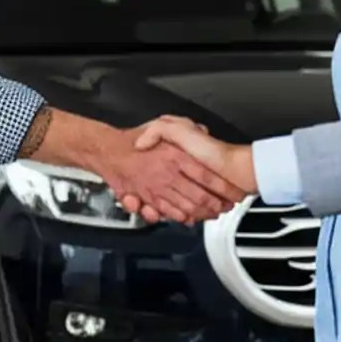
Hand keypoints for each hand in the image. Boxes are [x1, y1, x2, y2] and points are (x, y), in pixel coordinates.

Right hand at [96, 124, 246, 225]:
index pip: (206, 174)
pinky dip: (181, 216)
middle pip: (200, 195)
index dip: (222, 186)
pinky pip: (169, 211)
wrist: (108, 152)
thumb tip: (201, 130)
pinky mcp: (149, 198)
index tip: (233, 190)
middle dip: (216, 204)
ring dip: (202, 213)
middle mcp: (169, 173)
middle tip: (227, 207)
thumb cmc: (133, 139)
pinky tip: (189, 217)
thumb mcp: (161, 124)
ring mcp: (159, 188)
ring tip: (213, 214)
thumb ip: (183, 126)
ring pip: (186, 206)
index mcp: (176, 155)